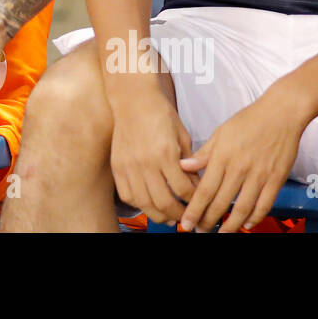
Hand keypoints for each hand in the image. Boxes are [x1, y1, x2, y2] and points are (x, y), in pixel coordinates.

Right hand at [109, 88, 197, 225]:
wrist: (133, 99)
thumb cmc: (160, 114)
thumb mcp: (182, 136)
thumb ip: (190, 162)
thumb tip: (196, 185)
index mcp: (165, 154)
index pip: (183, 189)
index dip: (194, 200)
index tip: (200, 203)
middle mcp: (146, 163)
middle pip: (164, 202)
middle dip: (179, 214)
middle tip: (187, 218)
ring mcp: (129, 166)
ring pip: (145, 203)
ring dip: (159, 215)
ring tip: (169, 217)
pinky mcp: (117, 166)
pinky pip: (127, 195)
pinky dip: (139, 205)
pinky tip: (148, 204)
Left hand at [178, 93, 305, 231]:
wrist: (281, 113)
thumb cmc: (249, 120)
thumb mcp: (220, 132)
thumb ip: (204, 153)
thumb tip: (184, 166)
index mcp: (222, 156)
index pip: (204, 190)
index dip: (194, 209)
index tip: (186, 222)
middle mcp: (239, 168)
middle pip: (221, 202)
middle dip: (208, 221)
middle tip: (200, 231)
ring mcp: (259, 175)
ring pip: (242, 208)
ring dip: (231, 225)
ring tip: (222, 233)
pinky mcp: (276, 179)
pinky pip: (264, 204)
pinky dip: (255, 217)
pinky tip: (247, 224)